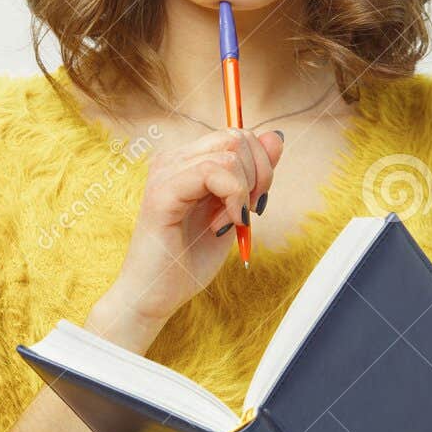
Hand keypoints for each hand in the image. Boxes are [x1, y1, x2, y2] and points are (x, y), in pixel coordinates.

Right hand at [111, 125, 284, 328]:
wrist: (155, 295)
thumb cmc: (189, 259)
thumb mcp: (233, 211)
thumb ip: (253, 175)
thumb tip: (276, 136)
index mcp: (187, 161)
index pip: (238, 135)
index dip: (261, 166)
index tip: (254, 204)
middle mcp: (173, 159)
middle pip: (237, 138)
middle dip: (258, 176)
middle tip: (246, 213)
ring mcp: (165, 172)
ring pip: (229, 152)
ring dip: (243, 190)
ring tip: (230, 221)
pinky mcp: (162, 192)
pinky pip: (211, 171)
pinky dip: (231, 197)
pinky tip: (224, 224)